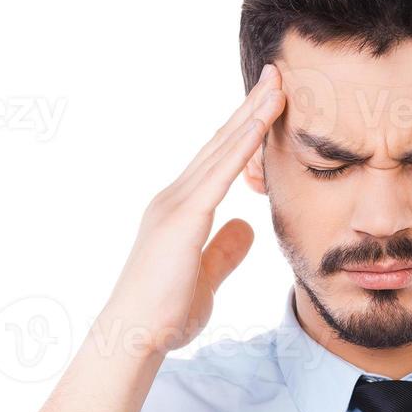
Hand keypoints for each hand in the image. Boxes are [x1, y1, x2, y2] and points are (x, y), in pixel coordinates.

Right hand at [108, 65, 285, 355]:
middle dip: (251, 107)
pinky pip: (218, 175)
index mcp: (181, 210)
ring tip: (278, 84)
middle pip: (220, 143)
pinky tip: (262, 122)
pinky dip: (242, 146)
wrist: (134, 336)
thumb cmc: (163, 314)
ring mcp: (175, 205)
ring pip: (221, 150)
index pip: (219, 161)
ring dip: (252, 114)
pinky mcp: (182, 220)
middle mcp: (175, 197)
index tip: (270, 103)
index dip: (245, 130)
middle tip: (278, 75)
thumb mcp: (206, 277)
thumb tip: (246, 227)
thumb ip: (224, 250)